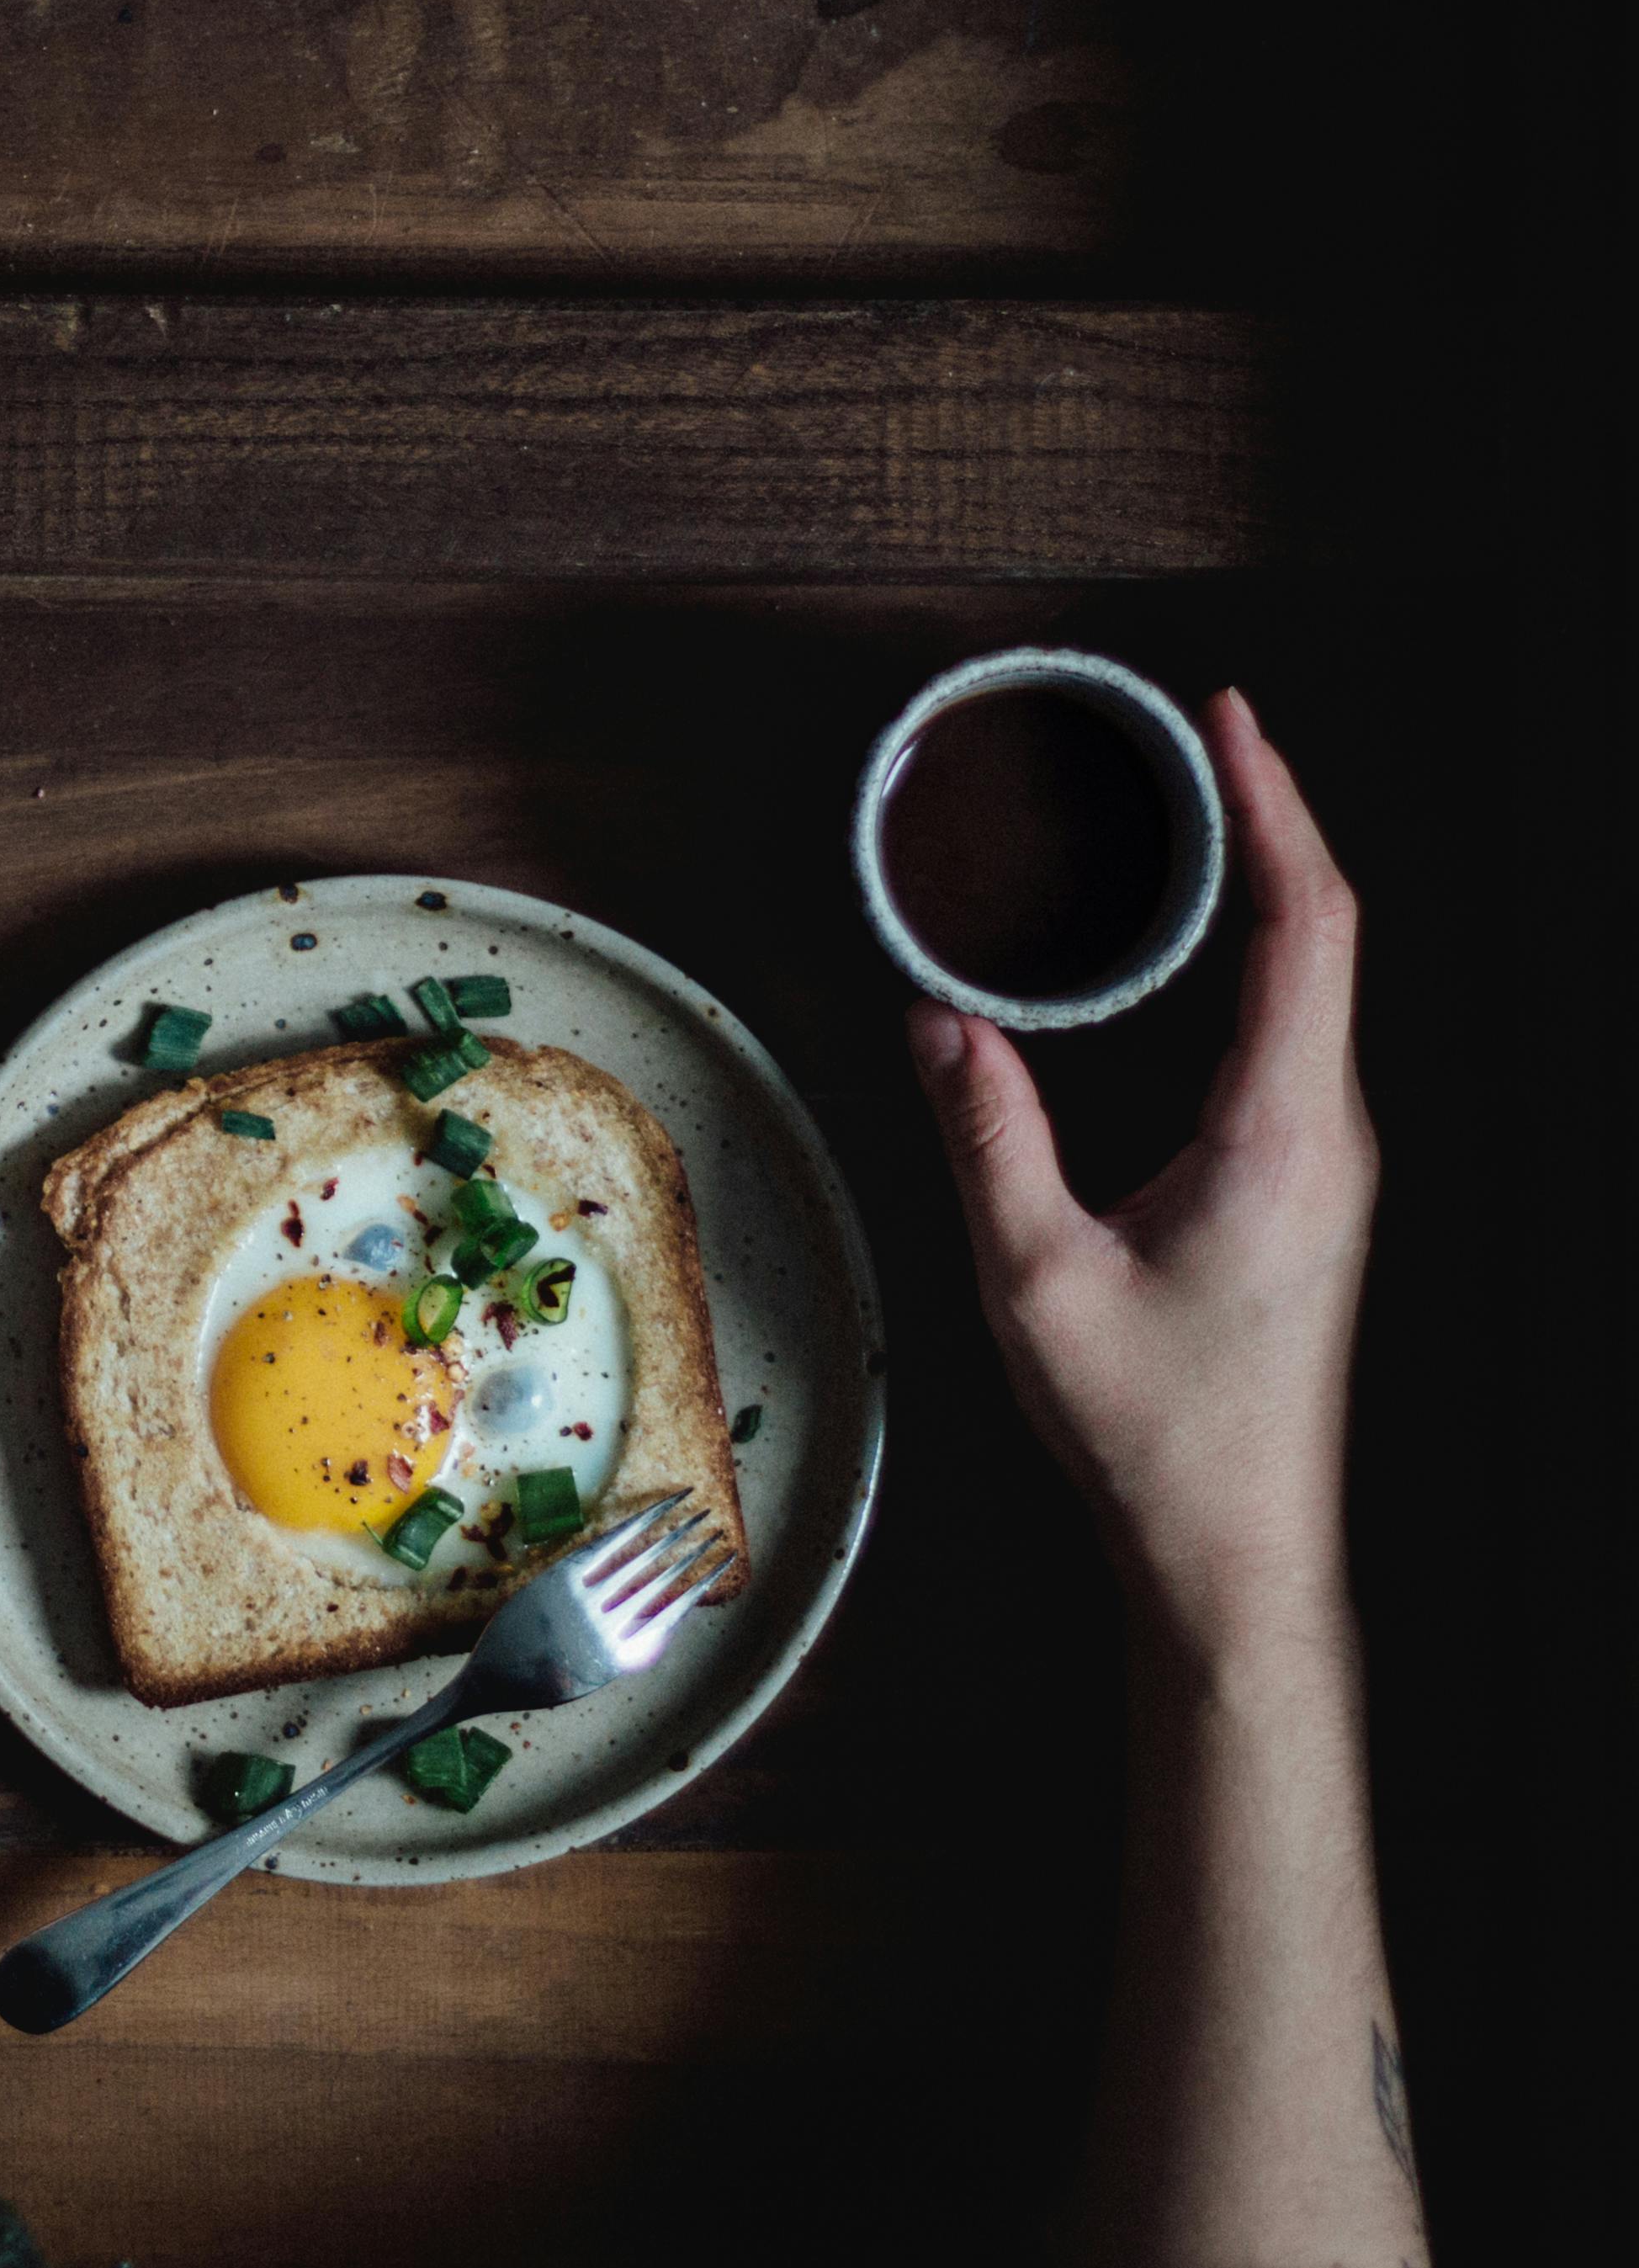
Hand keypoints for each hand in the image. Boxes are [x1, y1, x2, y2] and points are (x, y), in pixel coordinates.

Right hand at [908, 689, 1378, 1665]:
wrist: (1238, 1548)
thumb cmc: (1151, 1431)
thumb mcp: (1034, 1279)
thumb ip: (987, 1136)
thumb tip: (939, 1017)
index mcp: (1282, 1135)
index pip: (1306, 925)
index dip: (1275, 806)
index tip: (1232, 718)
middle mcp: (1328, 1133)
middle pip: (1324, 930)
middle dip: (1268, 816)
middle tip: (1200, 733)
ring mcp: (1328, 1161)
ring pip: (1316, 981)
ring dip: (1263, 883)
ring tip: (1194, 807)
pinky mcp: (1307, 1188)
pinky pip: (1294, 1031)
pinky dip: (1254, 953)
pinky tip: (1194, 940)